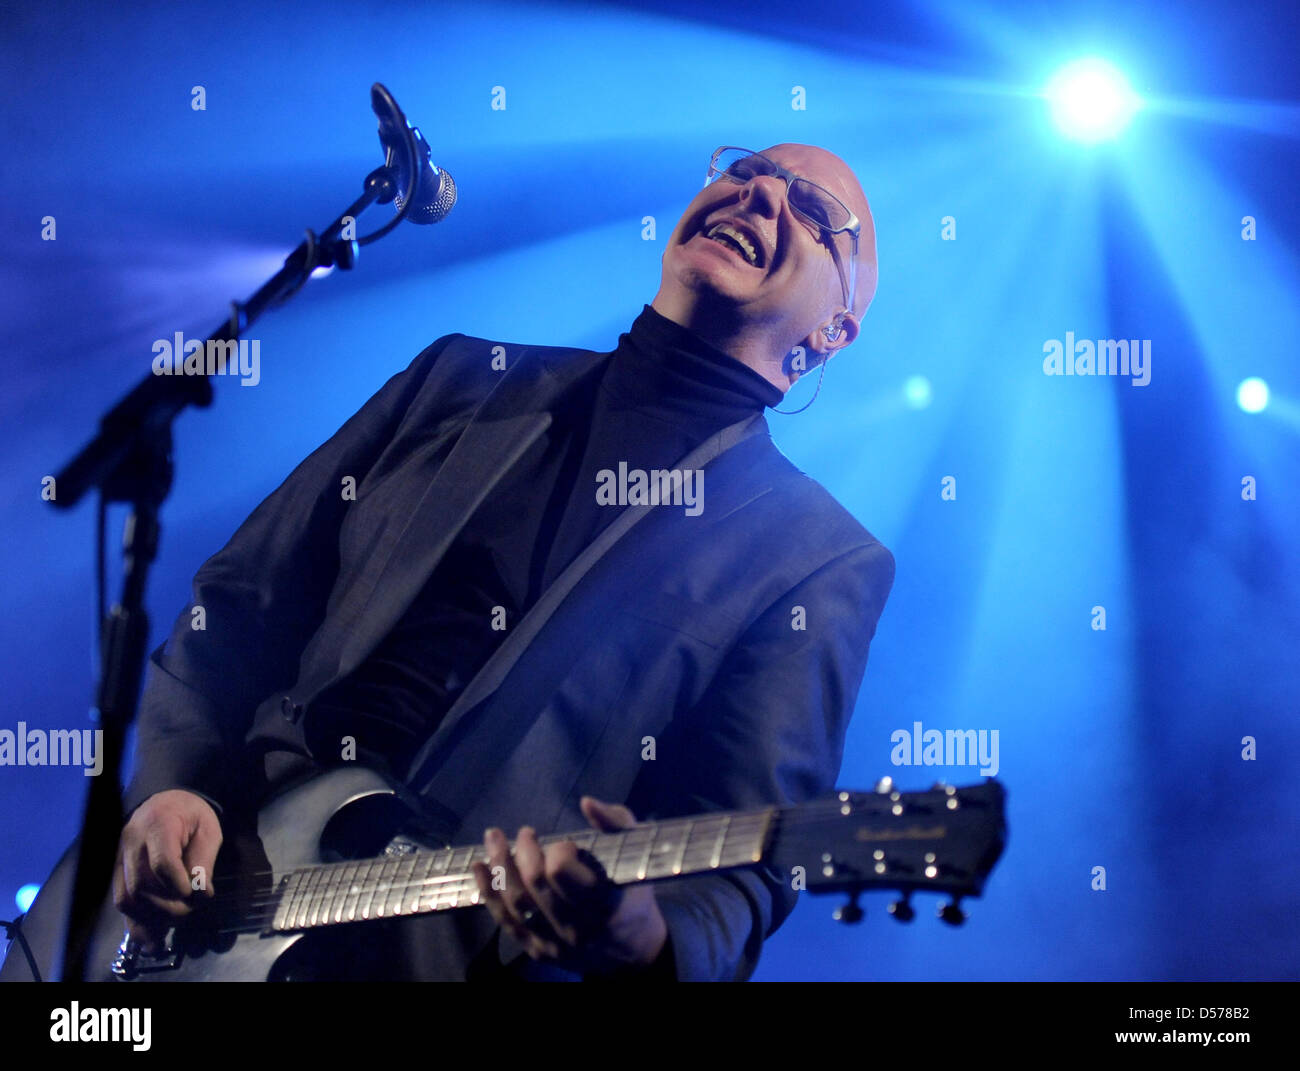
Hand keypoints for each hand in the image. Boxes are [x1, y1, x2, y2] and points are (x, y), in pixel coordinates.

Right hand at [113, 789, 221, 953]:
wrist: (165, 803)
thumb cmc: (190, 814)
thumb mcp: (208, 829)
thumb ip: (204, 860)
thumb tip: (202, 894)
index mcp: (158, 825)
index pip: (162, 862)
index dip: (178, 885)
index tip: (195, 896)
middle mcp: (131, 842)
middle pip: (142, 885)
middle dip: (167, 907)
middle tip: (189, 912)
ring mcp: (119, 858)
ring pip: (127, 898)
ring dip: (151, 918)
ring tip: (173, 923)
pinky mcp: (116, 872)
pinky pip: (121, 901)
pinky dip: (136, 922)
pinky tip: (150, 937)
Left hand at [470, 796, 668, 975]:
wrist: (633, 948)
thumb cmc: (632, 892)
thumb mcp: (635, 852)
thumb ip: (616, 823)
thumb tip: (587, 802)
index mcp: (603, 902)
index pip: (561, 871)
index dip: (559, 850)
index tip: (565, 844)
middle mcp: (577, 928)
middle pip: (534, 884)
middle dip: (524, 851)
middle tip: (525, 833)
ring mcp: (554, 943)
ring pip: (516, 902)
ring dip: (499, 866)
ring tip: (494, 838)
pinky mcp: (538, 951)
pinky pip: (506, 921)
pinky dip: (488, 892)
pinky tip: (479, 867)